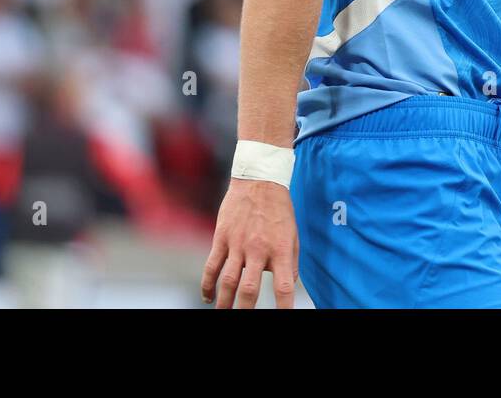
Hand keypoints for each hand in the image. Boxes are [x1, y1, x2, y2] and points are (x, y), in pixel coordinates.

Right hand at [201, 178, 298, 308]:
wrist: (260, 179)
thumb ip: (290, 261)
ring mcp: (238, 243)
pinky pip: (211, 265)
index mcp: (280, 249)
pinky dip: (208, 284)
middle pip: (250, 289)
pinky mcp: (221, 237)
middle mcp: (258, 249)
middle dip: (246, 310)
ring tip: (223, 313)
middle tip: (244, 320)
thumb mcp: (293, 234)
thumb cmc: (279, 209)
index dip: (284, 307)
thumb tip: (288, 285)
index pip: (284, 286)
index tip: (284, 317)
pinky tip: (208, 297)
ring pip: (228, 281)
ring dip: (225, 302)